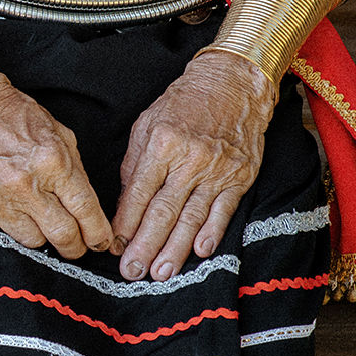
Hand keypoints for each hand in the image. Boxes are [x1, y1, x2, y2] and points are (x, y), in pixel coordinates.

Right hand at [0, 71, 112, 257]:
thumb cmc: (12, 115)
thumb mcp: (57, 132)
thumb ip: (73, 170)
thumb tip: (87, 207)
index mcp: (52, 161)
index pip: (84, 209)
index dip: (97, 233)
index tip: (101, 243)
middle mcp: (25, 184)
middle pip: (62, 234)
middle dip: (75, 247)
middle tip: (78, 248)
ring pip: (33, 240)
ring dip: (44, 237)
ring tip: (44, 225)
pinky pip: (4, 230)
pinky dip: (14, 223)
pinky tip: (13, 208)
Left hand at [111, 50, 277, 281]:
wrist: (234, 82)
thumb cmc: (183, 104)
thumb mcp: (147, 125)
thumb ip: (134, 166)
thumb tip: (123, 205)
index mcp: (162, 145)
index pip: (139, 193)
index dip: (125, 223)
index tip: (114, 247)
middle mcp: (190, 159)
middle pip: (164, 211)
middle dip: (145, 245)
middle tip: (132, 272)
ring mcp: (218, 170)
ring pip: (192, 217)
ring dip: (175, 249)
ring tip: (160, 273)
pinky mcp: (240, 176)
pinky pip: (224, 210)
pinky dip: (212, 232)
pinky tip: (199, 252)